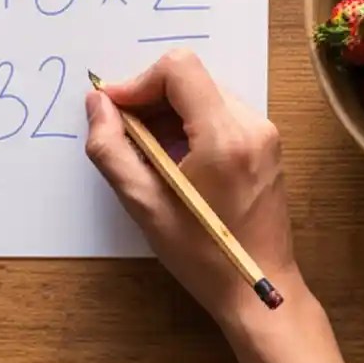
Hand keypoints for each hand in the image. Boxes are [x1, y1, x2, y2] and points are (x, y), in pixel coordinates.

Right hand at [84, 49, 297, 322]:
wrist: (256, 293)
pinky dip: (190, 124)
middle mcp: (252, 125)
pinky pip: (220, 113)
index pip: (179, 68)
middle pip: (191, 79)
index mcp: (225, 137)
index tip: (114, 110)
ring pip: (204, 93)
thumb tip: (97, 104)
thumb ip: (111, 149)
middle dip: (150, 98)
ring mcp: (264, 134)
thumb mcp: (144, 205)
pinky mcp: (266, 145)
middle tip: (125, 135)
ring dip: (168, 113)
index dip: (137, 82)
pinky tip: (174, 160)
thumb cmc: (202, 258)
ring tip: (148, 154)